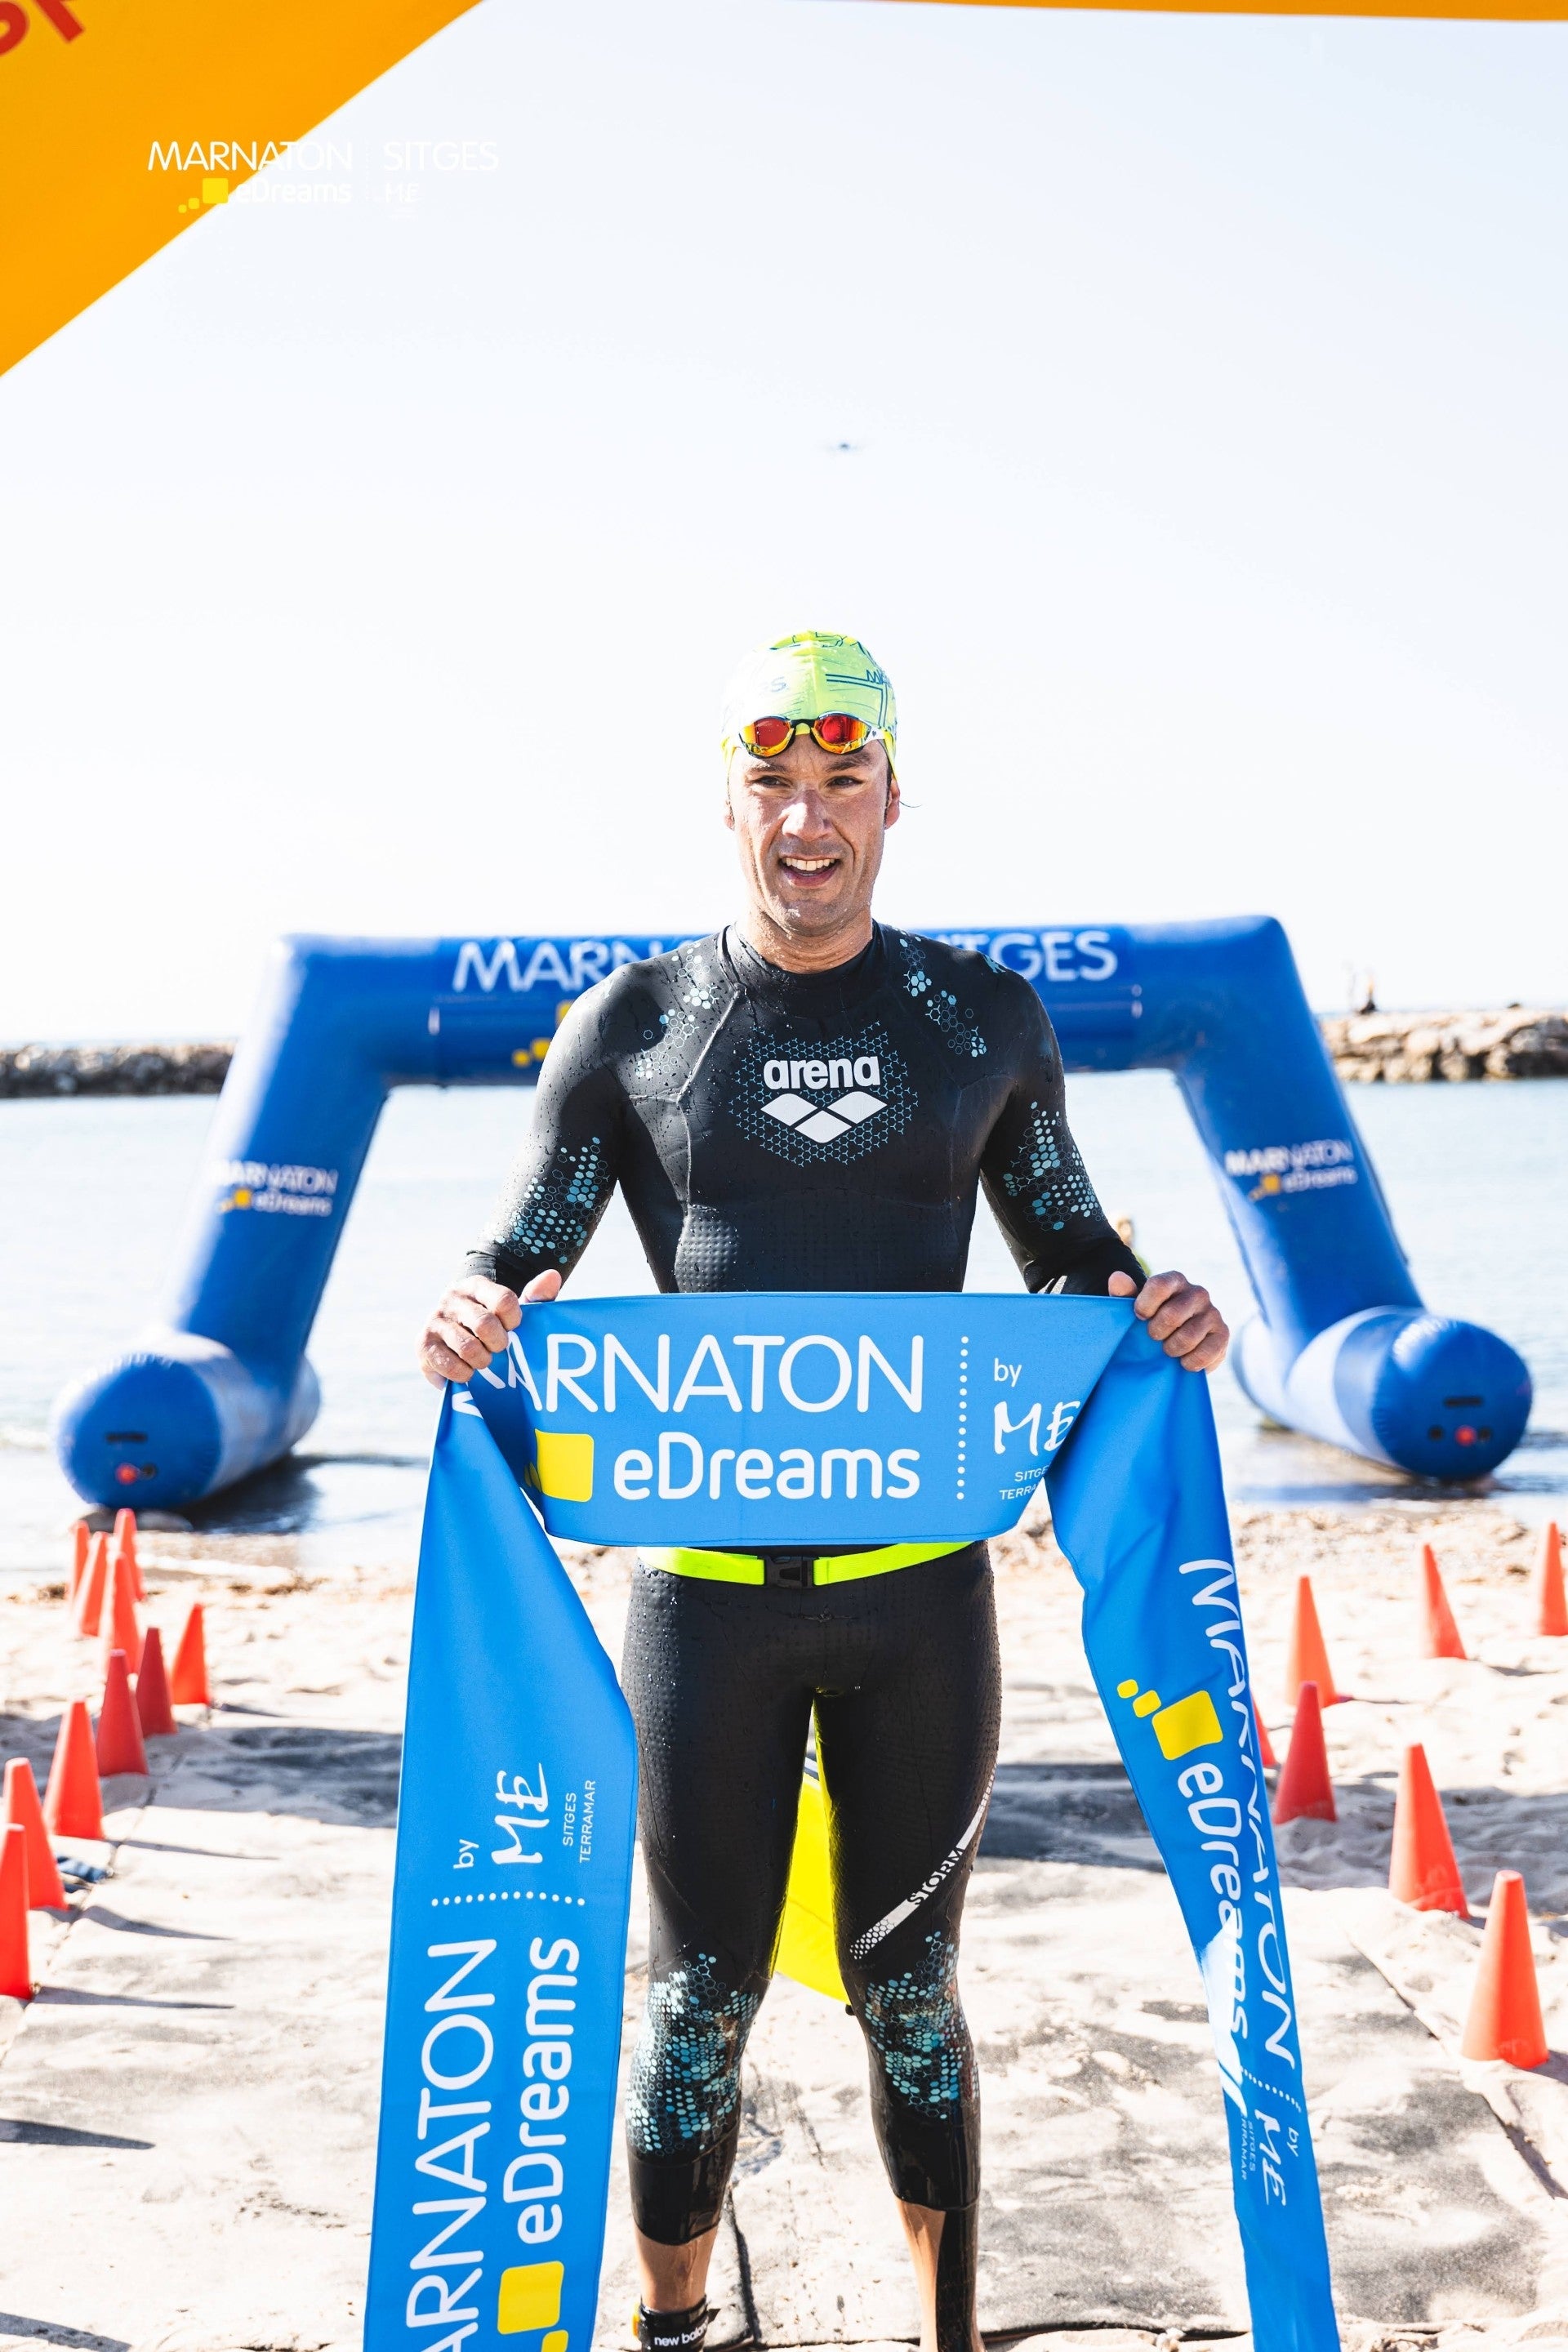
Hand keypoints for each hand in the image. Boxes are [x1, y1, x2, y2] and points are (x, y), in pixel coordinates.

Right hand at [417, 1270, 561, 1387]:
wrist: (459, 1341)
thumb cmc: (495, 1325)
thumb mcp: (516, 1311)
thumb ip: (536, 1296)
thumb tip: (553, 1276)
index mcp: (476, 1285)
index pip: (504, 1301)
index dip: (514, 1321)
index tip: (514, 1328)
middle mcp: (452, 1298)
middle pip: (485, 1325)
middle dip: (499, 1344)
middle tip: (499, 1349)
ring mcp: (435, 1320)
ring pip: (468, 1348)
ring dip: (482, 1361)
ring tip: (483, 1361)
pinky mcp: (423, 1344)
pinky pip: (450, 1365)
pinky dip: (464, 1374)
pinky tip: (466, 1371)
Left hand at [1108, 1268, 1228, 1371]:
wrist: (1178, 1341)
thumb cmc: (1153, 1319)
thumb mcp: (1136, 1307)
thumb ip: (1124, 1294)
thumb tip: (1117, 1278)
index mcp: (1175, 1280)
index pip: (1159, 1285)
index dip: (1145, 1305)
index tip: (1139, 1317)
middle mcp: (1198, 1293)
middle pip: (1172, 1315)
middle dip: (1156, 1333)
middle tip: (1154, 1338)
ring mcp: (1213, 1313)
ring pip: (1188, 1337)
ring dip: (1172, 1349)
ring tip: (1169, 1349)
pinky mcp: (1223, 1334)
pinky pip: (1204, 1353)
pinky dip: (1189, 1362)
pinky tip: (1184, 1360)